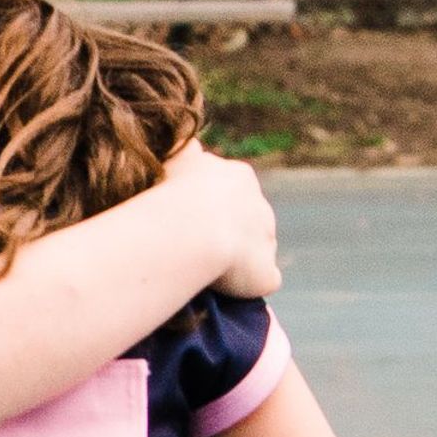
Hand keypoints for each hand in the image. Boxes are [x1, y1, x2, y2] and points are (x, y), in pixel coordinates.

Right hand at [173, 142, 279, 300]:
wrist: (187, 229)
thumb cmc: (169, 193)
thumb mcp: (176, 158)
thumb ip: (187, 152)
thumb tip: (193, 146)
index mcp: (238, 176)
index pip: (231, 191)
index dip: (211, 207)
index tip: (189, 219)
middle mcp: (259, 204)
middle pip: (249, 220)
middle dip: (230, 232)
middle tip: (196, 248)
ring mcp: (266, 239)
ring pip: (257, 250)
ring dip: (239, 260)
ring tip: (207, 271)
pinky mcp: (265, 273)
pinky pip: (262, 281)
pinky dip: (247, 287)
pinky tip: (224, 291)